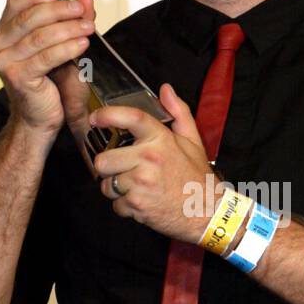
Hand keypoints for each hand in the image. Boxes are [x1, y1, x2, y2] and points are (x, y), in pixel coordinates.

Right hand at [0, 0, 95, 133]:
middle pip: (29, 18)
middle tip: (81, 11)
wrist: (39, 117)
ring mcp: (4, 61)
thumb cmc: (47, 83)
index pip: (15, 3)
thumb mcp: (59, 45)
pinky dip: (67, 49)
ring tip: (88, 27)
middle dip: (59, 11)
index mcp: (3, 33)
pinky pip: (46, 57)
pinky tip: (82, 44)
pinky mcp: (17, 76)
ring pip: (39, 37)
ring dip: (68, 29)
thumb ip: (70, 21)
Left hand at [90, 83, 226, 242]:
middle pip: (104, 159)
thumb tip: (165, 90)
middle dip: (110, 168)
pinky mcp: (137, 204)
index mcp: (160, 140)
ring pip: (106, 184)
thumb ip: (178, 112)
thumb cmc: (197, 178)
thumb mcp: (193, 141)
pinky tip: (142, 202)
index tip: (95, 118)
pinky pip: (115, 204)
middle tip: (125, 171)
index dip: (108, 115)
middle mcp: (149, 158)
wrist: (208, 213)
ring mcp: (141, 182)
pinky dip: (125, 207)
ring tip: (136, 188)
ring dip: (117, 189)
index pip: (130, 117)